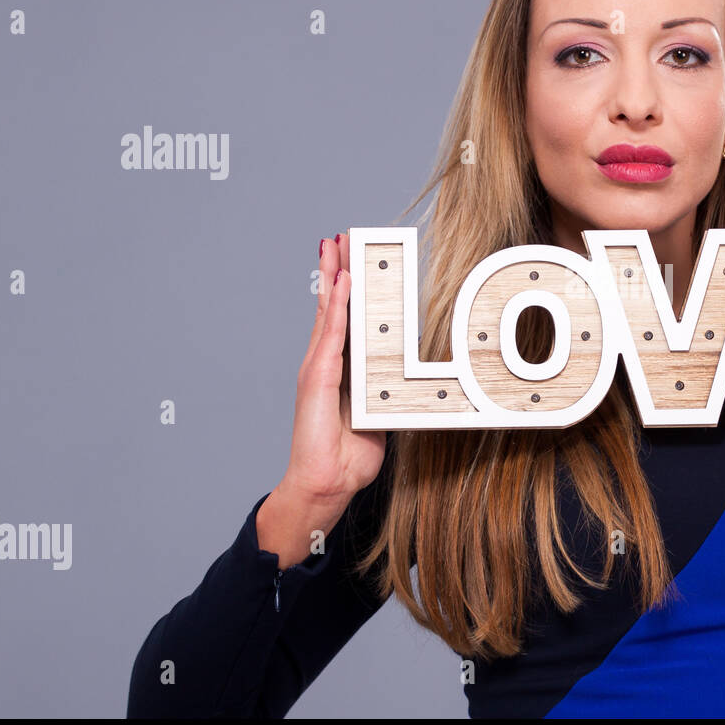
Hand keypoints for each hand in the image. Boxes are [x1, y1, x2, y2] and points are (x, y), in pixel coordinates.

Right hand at [280, 232, 387, 509]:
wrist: (325, 484)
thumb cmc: (348, 457)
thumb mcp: (376, 418)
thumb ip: (385, 395)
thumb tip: (407, 384)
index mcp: (338, 371)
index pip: (342, 321)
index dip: (345, 291)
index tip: (350, 261)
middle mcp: (324, 364)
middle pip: (329, 308)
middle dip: (333, 272)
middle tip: (337, 240)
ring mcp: (317, 370)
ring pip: (327, 314)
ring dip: (332, 279)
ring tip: (334, 248)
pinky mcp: (318, 380)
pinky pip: (331, 336)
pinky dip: (337, 307)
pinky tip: (341, 284)